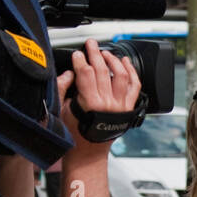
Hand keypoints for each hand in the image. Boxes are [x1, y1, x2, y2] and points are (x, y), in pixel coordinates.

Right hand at [57, 38, 141, 153]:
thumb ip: (63, 88)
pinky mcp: (128, 108)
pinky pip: (135, 86)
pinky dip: (132, 72)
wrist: (89, 152)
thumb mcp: (61, 110)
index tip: (76, 54)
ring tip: (105, 53)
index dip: (80, 60)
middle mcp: (108, 103)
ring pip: (121, 75)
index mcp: (90, 104)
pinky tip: (126, 63)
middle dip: (95, 53)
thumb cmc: (75, 134)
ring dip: (113, 61)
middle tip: (91, 44)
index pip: (86, 73)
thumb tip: (68, 72)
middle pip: (103, 70)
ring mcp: (120, 106)